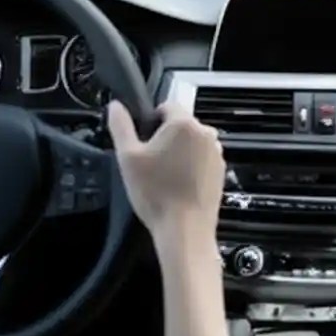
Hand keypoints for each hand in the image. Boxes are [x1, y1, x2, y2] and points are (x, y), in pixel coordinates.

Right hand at [108, 101, 224, 249]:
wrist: (184, 229)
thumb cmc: (155, 193)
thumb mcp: (128, 157)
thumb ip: (121, 126)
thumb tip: (115, 106)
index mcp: (184, 124)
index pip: (167, 106)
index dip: (151, 121)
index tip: (143, 142)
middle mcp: (206, 134)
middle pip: (180, 125)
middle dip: (165, 138)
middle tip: (150, 163)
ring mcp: (216, 154)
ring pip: (191, 144)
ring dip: (178, 153)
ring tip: (164, 177)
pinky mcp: (221, 172)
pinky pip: (201, 160)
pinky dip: (191, 167)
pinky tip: (178, 186)